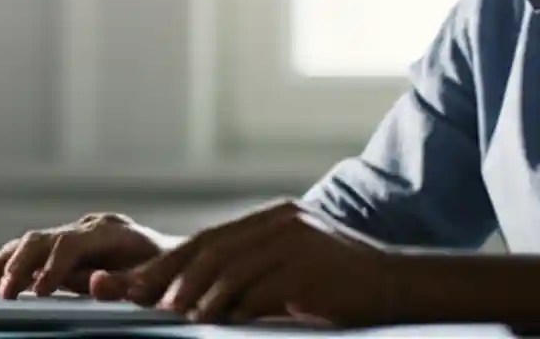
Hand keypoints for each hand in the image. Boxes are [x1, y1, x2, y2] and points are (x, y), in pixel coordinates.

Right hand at [0, 213, 166, 298]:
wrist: (176, 267)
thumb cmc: (168, 279)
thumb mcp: (154, 283)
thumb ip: (125, 283)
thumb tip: (94, 283)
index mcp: (111, 231)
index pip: (71, 243)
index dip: (52, 267)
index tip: (38, 292)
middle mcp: (87, 227)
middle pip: (41, 239)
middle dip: (16, 265)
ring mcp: (73, 235)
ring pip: (27, 245)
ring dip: (0, 265)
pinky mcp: (62, 249)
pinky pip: (28, 254)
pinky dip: (4, 267)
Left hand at [93, 200, 395, 325]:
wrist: (401, 286)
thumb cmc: (342, 285)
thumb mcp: (293, 264)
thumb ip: (252, 270)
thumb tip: (199, 296)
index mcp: (272, 219)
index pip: (209, 240)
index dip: (171, 263)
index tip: (138, 284)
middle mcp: (280, 223)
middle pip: (210, 248)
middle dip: (170, 275)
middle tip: (140, 297)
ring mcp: (295, 241)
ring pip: (230, 266)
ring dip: (198, 293)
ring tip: (175, 313)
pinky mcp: (309, 266)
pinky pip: (260, 287)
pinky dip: (234, 306)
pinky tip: (216, 321)